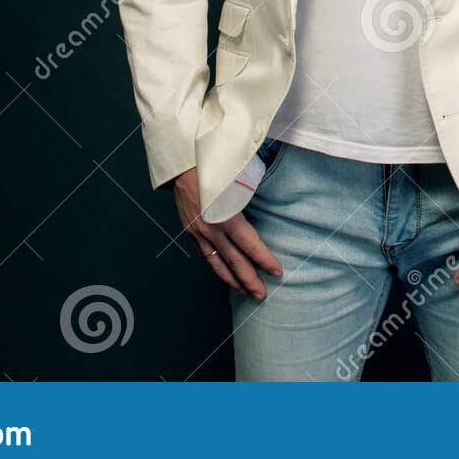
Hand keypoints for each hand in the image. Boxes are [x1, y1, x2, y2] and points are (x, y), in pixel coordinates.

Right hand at [172, 167, 282, 299]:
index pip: (250, 245)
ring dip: (233, 280)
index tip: (277, 271)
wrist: (181, 164)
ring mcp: (198, 233)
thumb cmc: (213, 167)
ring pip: (217, 264)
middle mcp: (211, 229)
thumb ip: (252, 196)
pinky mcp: (189, 232)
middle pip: (234, 262)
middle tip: (262, 294)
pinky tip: (225, 274)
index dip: (264, 259)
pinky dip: (217, 268)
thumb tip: (268, 205)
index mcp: (226, 216)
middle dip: (250, 280)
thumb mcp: (238, 179)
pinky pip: (205, 256)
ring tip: (246, 292)